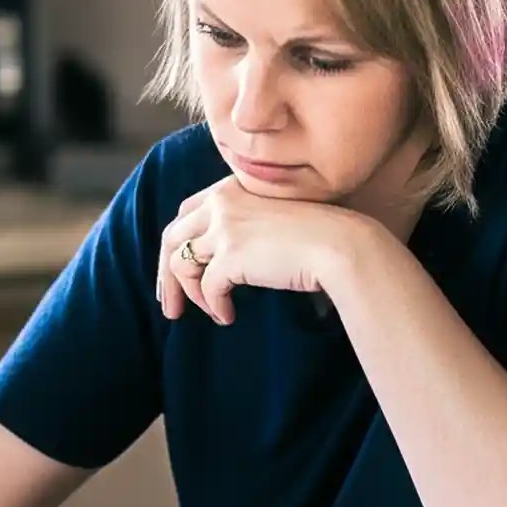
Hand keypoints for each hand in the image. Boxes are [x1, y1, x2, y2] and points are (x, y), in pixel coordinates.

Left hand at [158, 177, 356, 324]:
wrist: (340, 244)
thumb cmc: (318, 236)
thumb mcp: (272, 218)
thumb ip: (242, 226)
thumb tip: (215, 262)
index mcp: (230, 189)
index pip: (185, 213)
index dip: (176, 244)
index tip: (174, 271)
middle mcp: (221, 202)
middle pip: (171, 238)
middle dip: (166, 276)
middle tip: (171, 306)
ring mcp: (224, 228)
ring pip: (181, 264)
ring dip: (191, 294)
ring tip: (210, 312)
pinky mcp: (231, 255)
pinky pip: (207, 287)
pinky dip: (213, 306)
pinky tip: (228, 316)